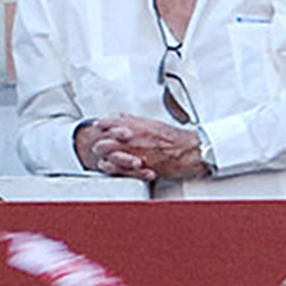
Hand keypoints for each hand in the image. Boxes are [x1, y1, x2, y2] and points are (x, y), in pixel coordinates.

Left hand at [78, 114, 205, 181]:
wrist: (187, 151)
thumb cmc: (174, 139)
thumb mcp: (152, 123)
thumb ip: (136, 121)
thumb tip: (125, 117)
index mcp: (135, 125)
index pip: (111, 122)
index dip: (103, 124)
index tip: (99, 125)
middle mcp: (132, 138)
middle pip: (106, 139)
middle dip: (100, 142)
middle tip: (98, 144)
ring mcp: (135, 152)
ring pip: (110, 154)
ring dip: (104, 156)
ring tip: (101, 157)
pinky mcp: (140, 167)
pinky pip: (120, 168)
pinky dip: (111, 168)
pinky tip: (108, 167)